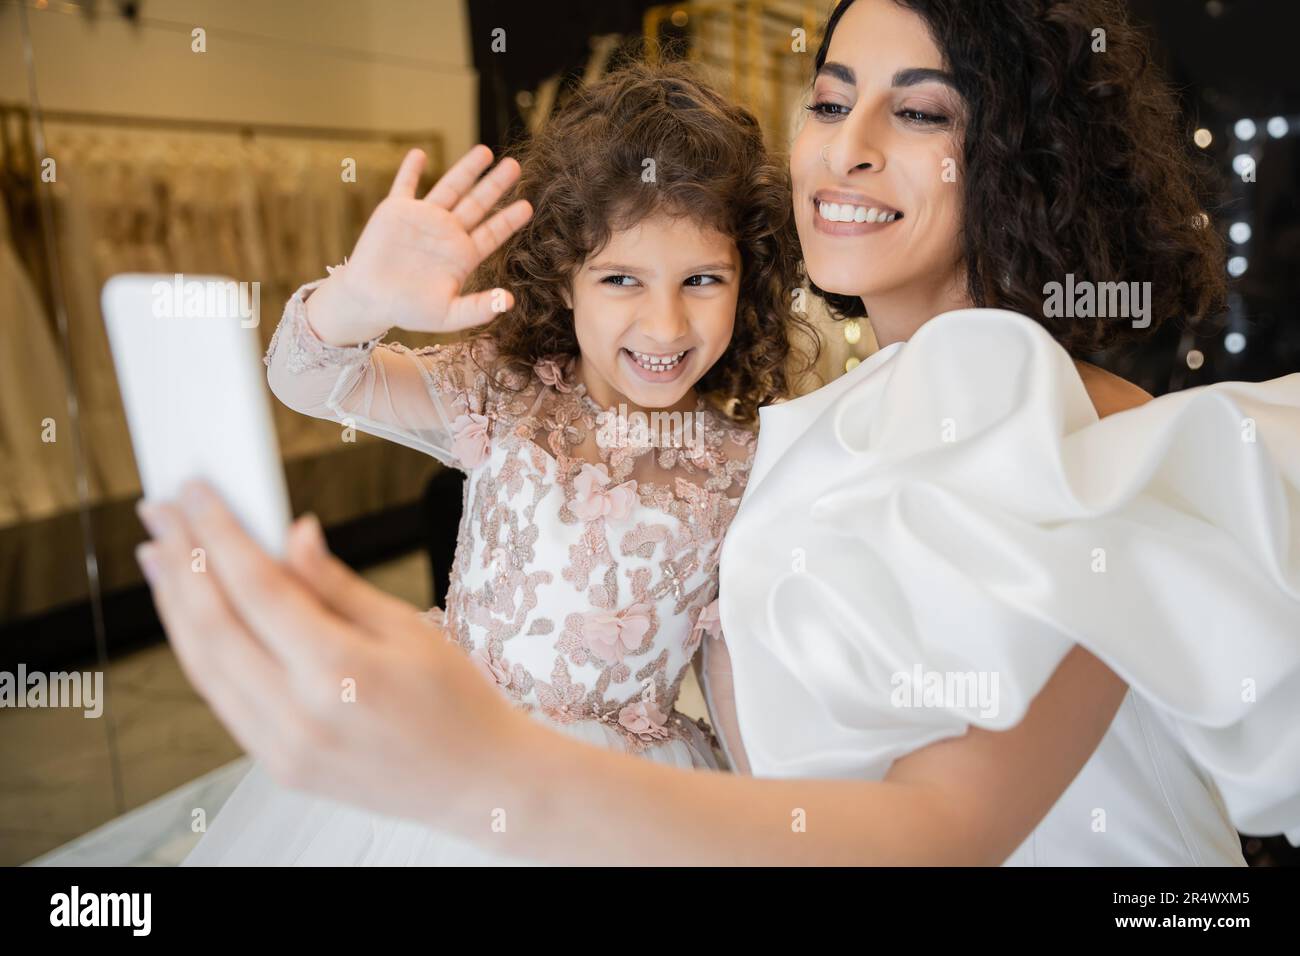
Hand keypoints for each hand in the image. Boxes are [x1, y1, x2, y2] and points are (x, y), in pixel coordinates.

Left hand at [134, 481, 529, 834]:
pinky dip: (200, 651)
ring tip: (161, 558)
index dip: (218, 534)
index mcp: (341, 671)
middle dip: (180, 562)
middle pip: (215, 625)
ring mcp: (283, 749)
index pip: (258, 588)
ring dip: (176, 606)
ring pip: (204, 666)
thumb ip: (335, 583)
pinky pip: (221, 700)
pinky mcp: (278, 767)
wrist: (477, 781)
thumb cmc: (456, 700)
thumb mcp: (407, 627)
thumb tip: (292, 534)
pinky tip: (194, 617)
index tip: (195, 494)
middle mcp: (300, 716)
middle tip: (160, 513)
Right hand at [310, 145, 534, 342]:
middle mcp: (447, 233)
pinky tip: (420, 154)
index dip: (509, 220)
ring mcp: (423, 219)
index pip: (492, 234)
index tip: (528, 206)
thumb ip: (478, 309)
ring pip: (450, 188)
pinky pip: (405, 185)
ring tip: (486, 151)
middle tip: (515, 165)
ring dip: (467, 169)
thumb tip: (509, 301)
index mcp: (462, 256)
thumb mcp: (447, 316)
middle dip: (496, 185)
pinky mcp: (396, 211)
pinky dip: (411, 170)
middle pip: (477, 204)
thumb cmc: (408, 311)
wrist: (370, 301)